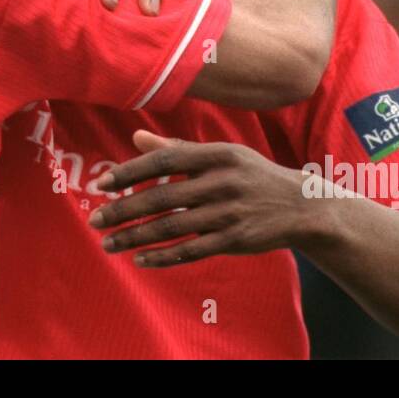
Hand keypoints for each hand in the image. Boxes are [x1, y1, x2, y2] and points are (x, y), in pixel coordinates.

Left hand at [87, 130, 315, 267]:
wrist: (303, 207)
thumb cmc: (252, 176)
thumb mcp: (222, 155)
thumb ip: (178, 147)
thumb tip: (136, 138)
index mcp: (217, 154)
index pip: (164, 159)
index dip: (130, 172)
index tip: (101, 184)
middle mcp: (222, 181)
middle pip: (162, 196)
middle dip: (123, 210)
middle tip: (95, 221)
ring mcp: (229, 212)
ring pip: (171, 226)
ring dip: (135, 237)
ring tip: (109, 244)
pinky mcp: (235, 240)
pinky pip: (191, 250)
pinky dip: (163, 256)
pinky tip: (140, 259)